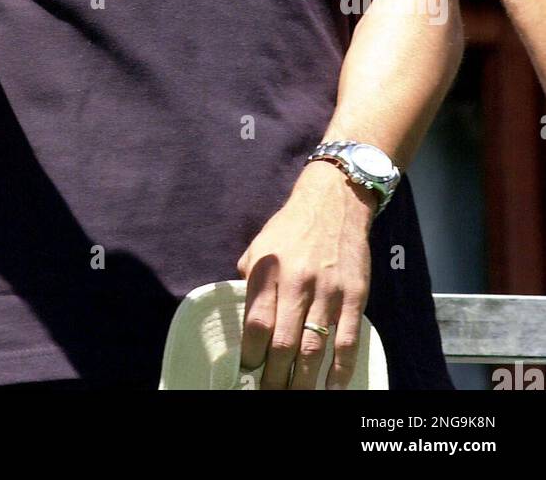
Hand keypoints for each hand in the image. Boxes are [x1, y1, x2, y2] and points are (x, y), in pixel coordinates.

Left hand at [236, 161, 374, 389]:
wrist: (334, 201)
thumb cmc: (290, 227)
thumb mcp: (259, 246)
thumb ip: (250, 282)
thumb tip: (245, 321)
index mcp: (269, 270)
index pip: (256, 324)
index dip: (250, 356)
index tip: (247, 374)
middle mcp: (297, 282)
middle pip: (283, 343)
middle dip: (275, 378)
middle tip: (268, 394)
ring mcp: (329, 291)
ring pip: (314, 348)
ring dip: (303, 381)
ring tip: (294, 398)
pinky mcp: (355, 296)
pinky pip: (347, 341)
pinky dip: (340, 370)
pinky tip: (331, 388)